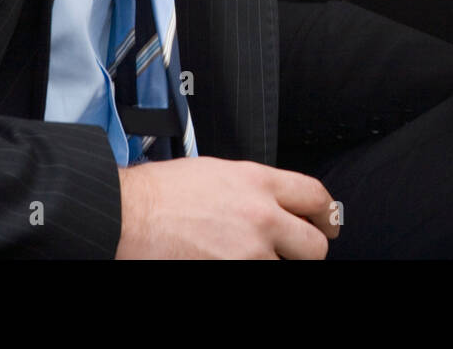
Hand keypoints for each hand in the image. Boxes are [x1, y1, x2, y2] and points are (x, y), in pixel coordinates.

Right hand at [115, 157, 338, 258]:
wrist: (125, 215)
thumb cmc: (159, 193)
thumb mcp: (218, 172)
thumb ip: (254, 188)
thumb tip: (274, 204)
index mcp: (259, 183)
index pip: (316, 197)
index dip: (327, 215)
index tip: (327, 224)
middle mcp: (261, 217)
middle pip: (315, 246)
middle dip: (308, 251)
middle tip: (296, 253)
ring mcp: (248, 253)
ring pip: (286, 269)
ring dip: (273, 266)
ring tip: (250, 258)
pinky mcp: (232, 276)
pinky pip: (259, 280)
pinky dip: (253, 274)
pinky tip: (234, 265)